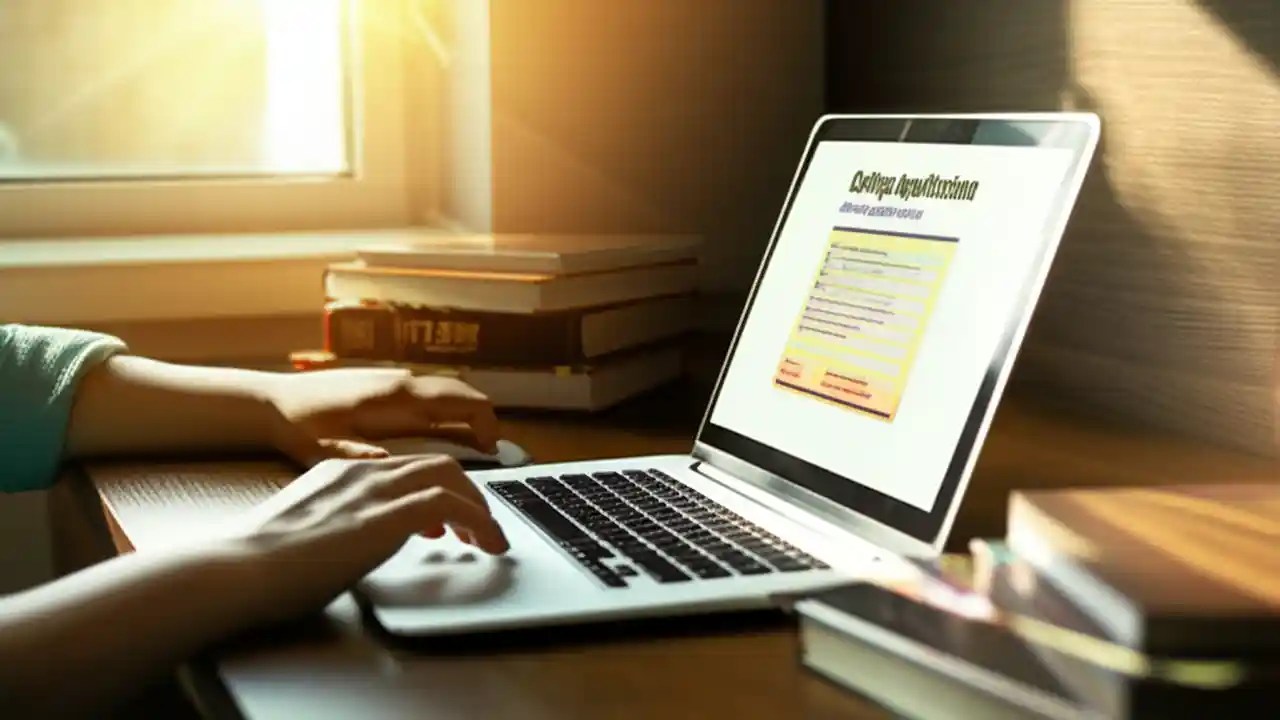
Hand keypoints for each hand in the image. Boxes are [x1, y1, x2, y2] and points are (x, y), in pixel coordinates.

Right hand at [225, 454, 508, 623]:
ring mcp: (374, 490)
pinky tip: (489, 542)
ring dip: (478, 506)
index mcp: (338, 474)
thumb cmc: (255, 564)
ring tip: (490, 536)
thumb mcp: (300, 533)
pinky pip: (450, 504)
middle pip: (434, 464)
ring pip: (448, 476)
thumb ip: (330, 528)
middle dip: (464, 492)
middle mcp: (360, 473)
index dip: (431, 489)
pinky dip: (479, 520)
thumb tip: (347, 547)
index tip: (439, 520)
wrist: (237, 569)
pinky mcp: (387, 515)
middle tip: (476, 524)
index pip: (402, 468)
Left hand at [263, 369, 500, 466]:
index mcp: (397, 397)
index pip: (461, 401)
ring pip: (448, 392)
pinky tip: (439, 436)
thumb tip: (396, 466)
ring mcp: (396, 381)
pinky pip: (430, 395)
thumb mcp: (329, 450)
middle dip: (484, 420)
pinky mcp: (386, 387)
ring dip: (466, 416)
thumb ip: (364, 456)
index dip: (486, 424)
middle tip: (489, 453)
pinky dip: (447, 412)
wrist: (272, 400)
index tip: (492, 450)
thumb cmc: (300, 425)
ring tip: (471, 448)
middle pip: (463, 393)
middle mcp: (403, 382)